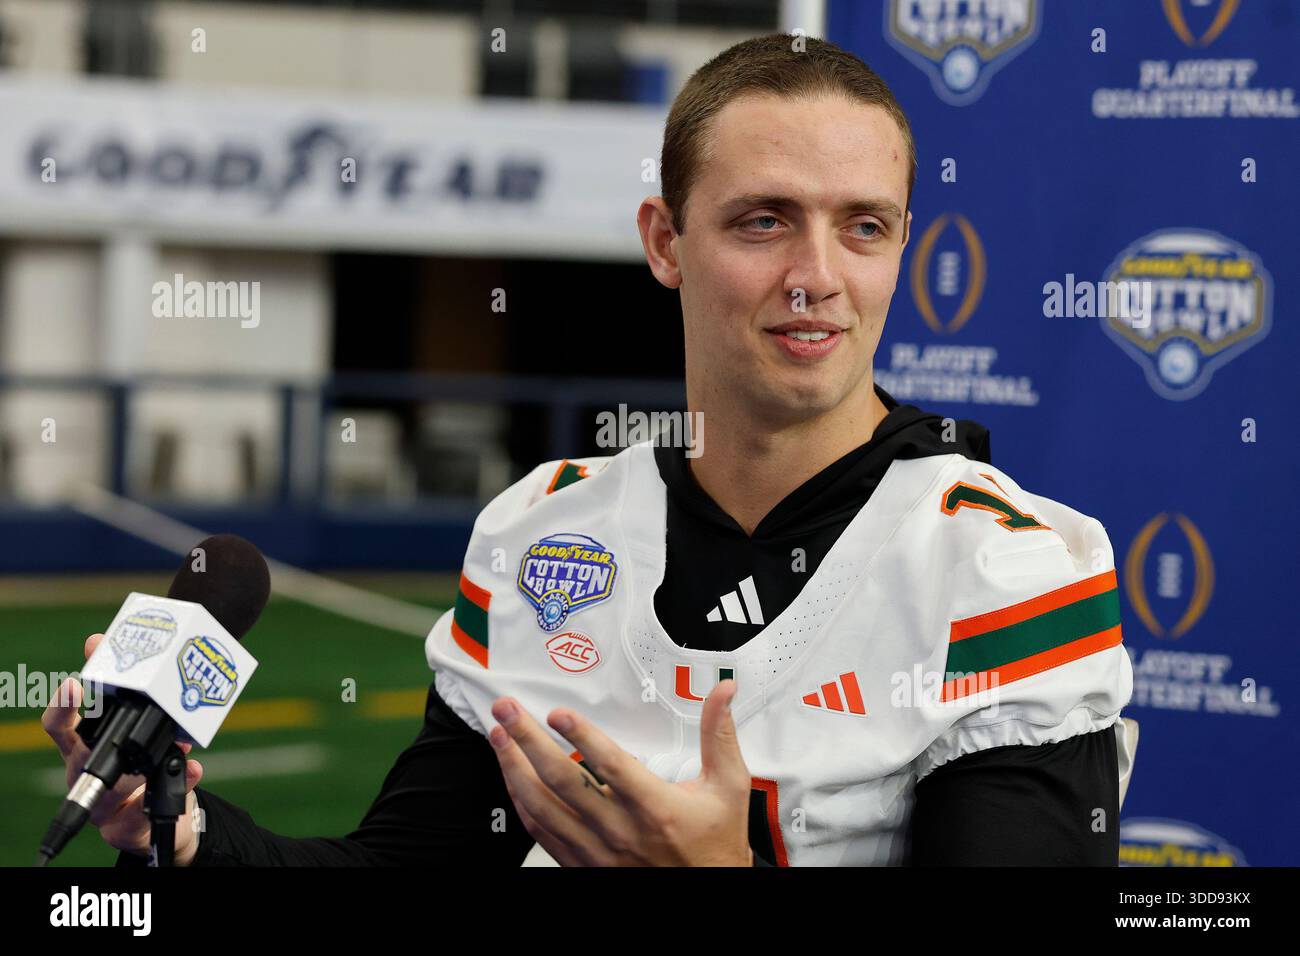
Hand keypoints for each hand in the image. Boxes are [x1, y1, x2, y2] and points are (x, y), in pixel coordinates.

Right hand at [41, 633, 204, 865]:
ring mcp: (102, 805)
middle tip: (128, 729)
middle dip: (107, 742)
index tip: (74, 683)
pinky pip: (142, 812)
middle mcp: (84, 775)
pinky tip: (191, 769)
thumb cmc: (142, 761)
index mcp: (81, 745)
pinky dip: (175, 785)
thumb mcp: (140, 721)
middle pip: (81, 758)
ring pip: (115, 787)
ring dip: (142, 768)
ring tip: (172, 750)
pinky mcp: (124, 828)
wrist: (163, 811)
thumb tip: (106, 642)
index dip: (63, 705)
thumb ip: (128, 685)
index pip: (60, 725)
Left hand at [489, 678, 753, 865]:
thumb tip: (724, 692)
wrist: (710, 893)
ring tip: (499, 736)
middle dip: (527, 740)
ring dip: (514, 769)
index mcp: (655, 808)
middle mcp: (621, 832)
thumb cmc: (716, 845)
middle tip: (507, 711)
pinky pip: (541, 833)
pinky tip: (512, 778)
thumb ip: (719, 736)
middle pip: (562, 781)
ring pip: (542, 808)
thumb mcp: (728, 788)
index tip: (558, 713)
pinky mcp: (583, 865)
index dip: (581, 738)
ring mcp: (597, 852)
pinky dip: (521, 802)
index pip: (610, 766)